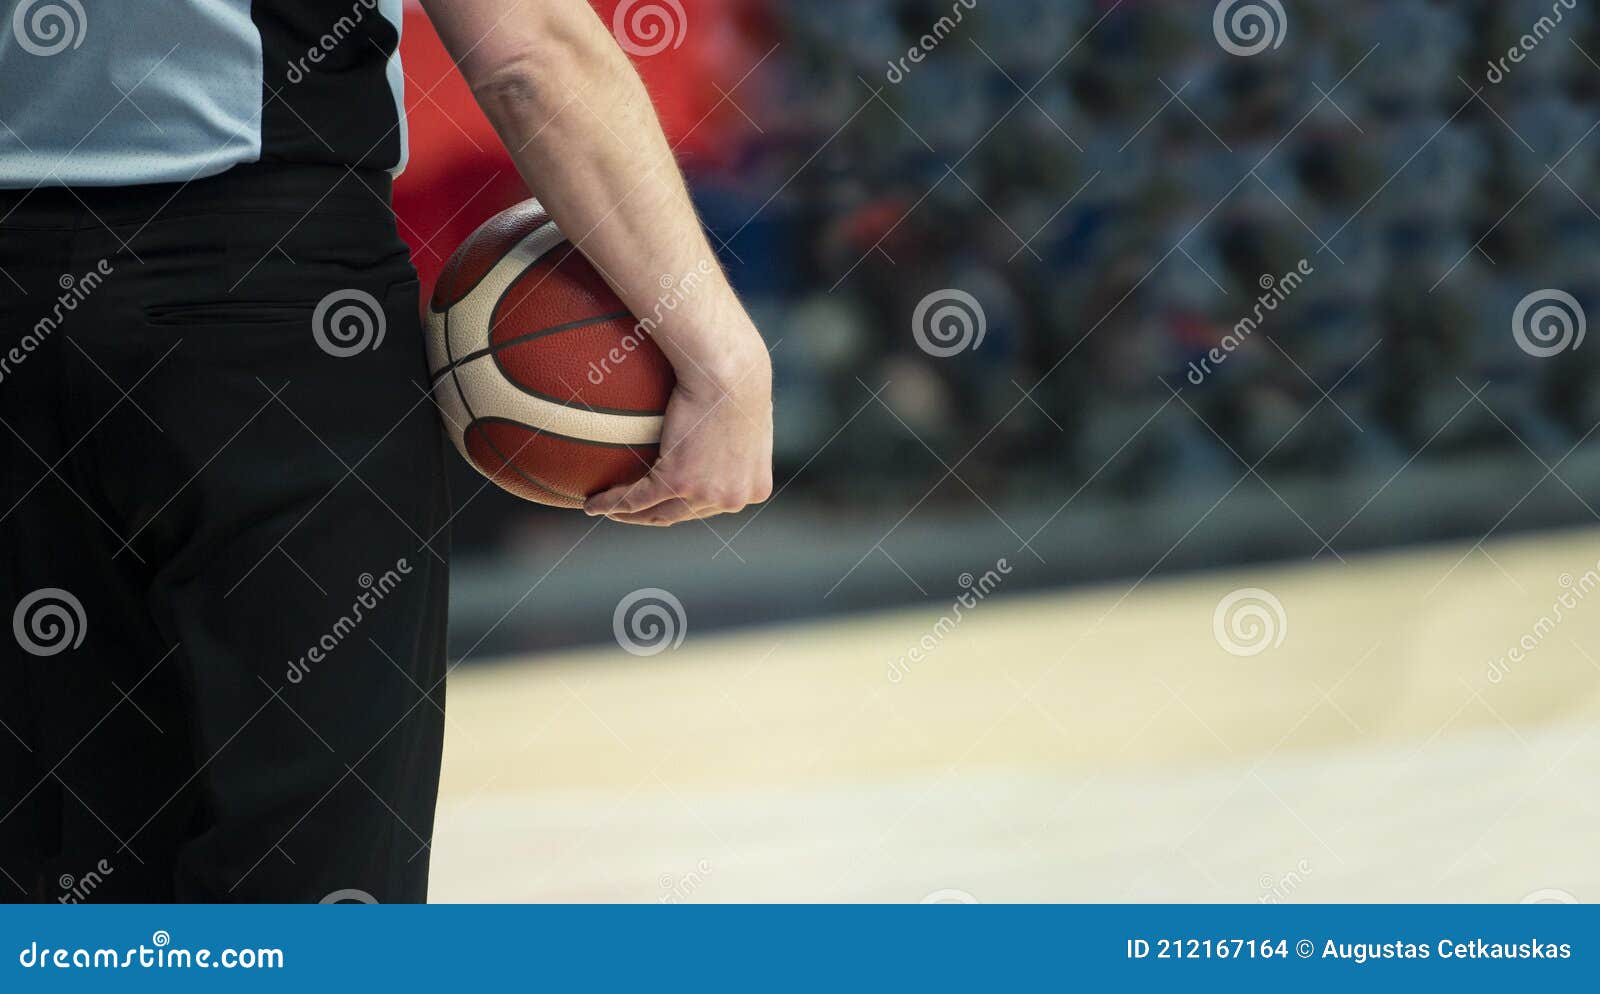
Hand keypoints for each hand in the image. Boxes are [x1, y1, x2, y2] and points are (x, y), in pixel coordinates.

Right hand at [584, 339, 772, 526]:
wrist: (729, 370)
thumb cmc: (737, 376)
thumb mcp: (745, 414)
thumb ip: (734, 435)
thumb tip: (716, 427)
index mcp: (753, 488)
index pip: (713, 506)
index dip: (683, 506)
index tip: (663, 499)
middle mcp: (732, 499)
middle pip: (683, 515)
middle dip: (652, 515)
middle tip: (627, 510)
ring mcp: (705, 494)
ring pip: (657, 513)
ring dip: (626, 515)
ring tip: (605, 509)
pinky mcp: (678, 482)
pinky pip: (635, 499)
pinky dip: (610, 503)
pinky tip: (592, 503)